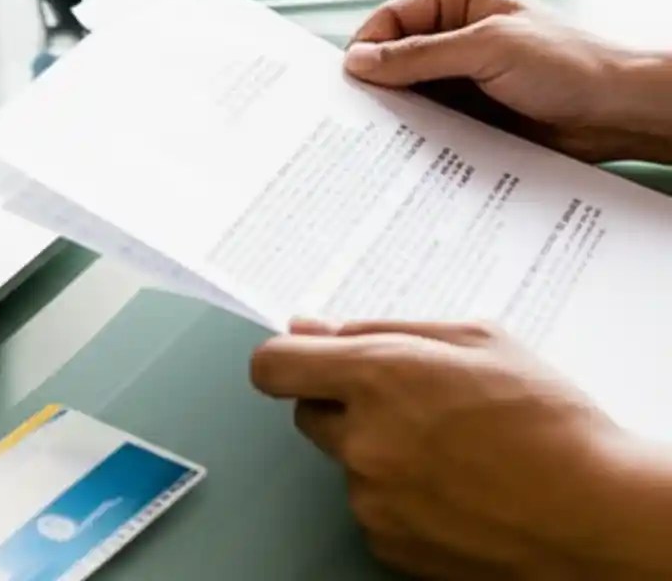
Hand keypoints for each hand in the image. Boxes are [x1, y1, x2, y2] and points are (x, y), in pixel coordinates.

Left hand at [250, 318, 657, 578]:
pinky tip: (453, 489)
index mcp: (378, 375)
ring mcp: (370, 496)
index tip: (302, 361)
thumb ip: (382, 328)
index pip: (273, 366)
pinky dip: (398, 495)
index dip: (284, 360)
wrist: (595, 515)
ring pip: (345, 461)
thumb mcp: (477, 340)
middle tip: (409, 404)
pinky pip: (371, 505)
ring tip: (451, 452)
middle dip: (343, 403)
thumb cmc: (550, 421)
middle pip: (308, 413)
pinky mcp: (385, 540)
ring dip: (377, 450)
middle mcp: (362, 438)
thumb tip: (312, 328)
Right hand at [344, 0, 671, 163]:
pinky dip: (414, 133)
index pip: (391, 18)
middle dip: (378, 84)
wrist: (613, 112)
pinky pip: (426, 119)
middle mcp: (455, 32)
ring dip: (397, 113)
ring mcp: (459, 72)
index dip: (366, 48)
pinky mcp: (466, 108)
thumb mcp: (486, 50)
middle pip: (393, 56)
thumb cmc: (566, 65)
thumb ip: (419, 55)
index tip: (349, 82)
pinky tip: (406, 148)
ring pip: (407, 92)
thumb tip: (359, 61)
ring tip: (381, 137)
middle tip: (358, 114)